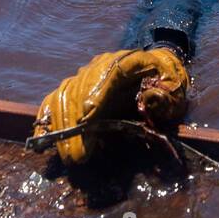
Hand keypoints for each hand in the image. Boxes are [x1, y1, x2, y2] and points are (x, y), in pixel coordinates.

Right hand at [32, 48, 188, 164]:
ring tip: (67, 156)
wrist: (157, 67)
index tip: (86, 118)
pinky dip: (49, 115)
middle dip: (75, 122)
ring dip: (63, 125)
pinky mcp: (79, 86)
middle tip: (76, 155)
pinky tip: (43, 134)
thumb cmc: (167, 81)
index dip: (95, 95)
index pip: (108, 73)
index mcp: (128, 61)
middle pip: (81, 87)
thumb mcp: (175, 87)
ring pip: (66, 94)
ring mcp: (87, 74)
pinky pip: (58, 97)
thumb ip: (165, 95)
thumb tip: (148, 101)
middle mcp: (101, 65)